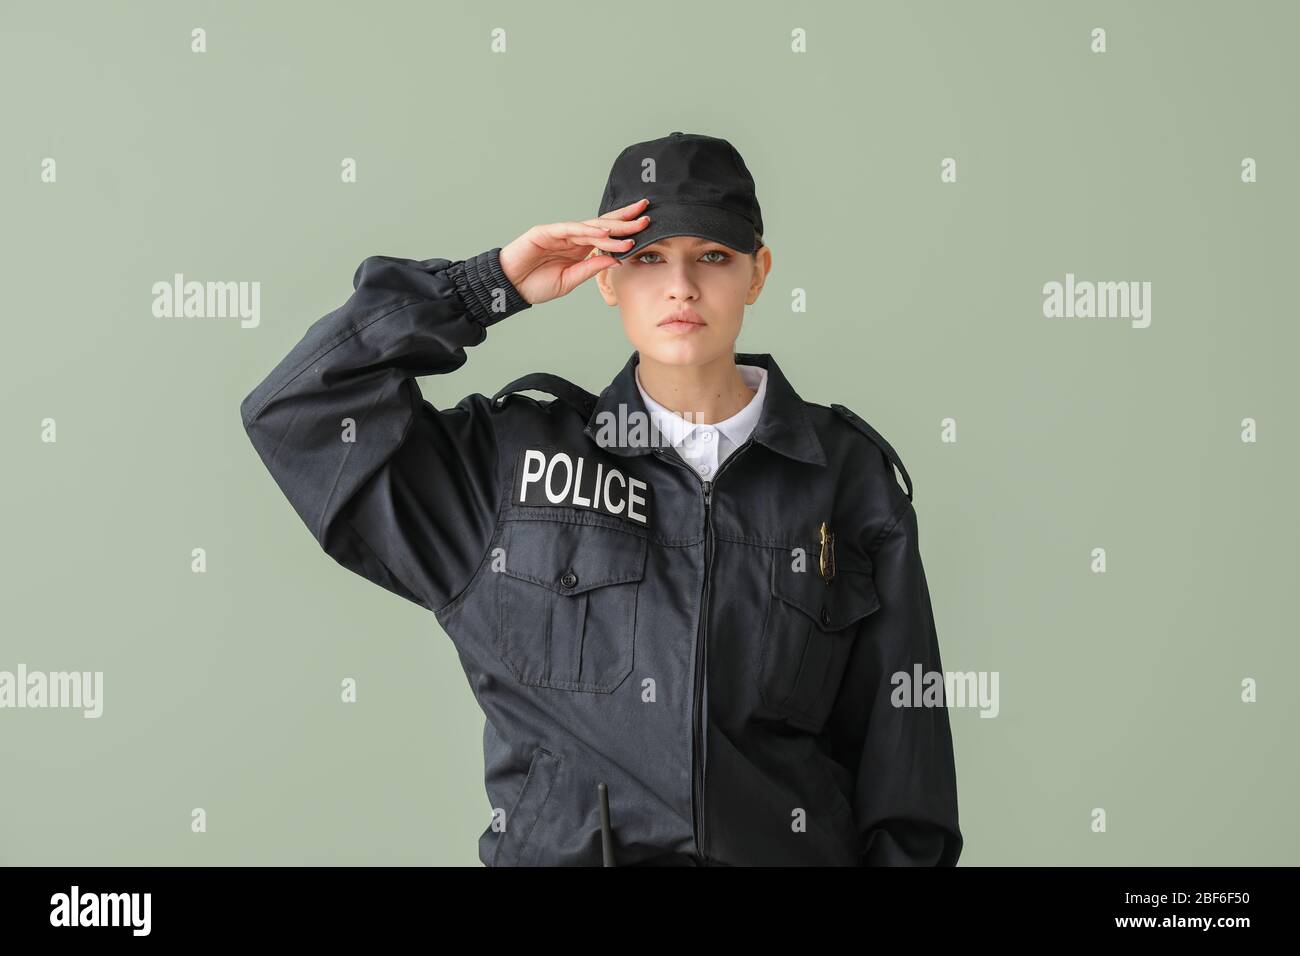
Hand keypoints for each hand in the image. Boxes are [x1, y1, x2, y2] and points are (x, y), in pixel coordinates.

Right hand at [498, 199, 650, 305]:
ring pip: (590, 227)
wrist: (509, 287)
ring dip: (612, 228)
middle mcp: (571, 237)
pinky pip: (570, 230)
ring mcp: (558, 233)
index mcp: (579, 249)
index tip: (646, 228)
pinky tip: (604, 233)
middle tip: (647, 215)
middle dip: (625, 221)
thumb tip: (616, 260)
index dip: (625, 231)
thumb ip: (591, 268)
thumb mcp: (570, 280)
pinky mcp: (544, 232)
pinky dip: (587, 231)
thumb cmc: (535, 284)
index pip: (606, 236)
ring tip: (632, 227)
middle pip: (602, 225)